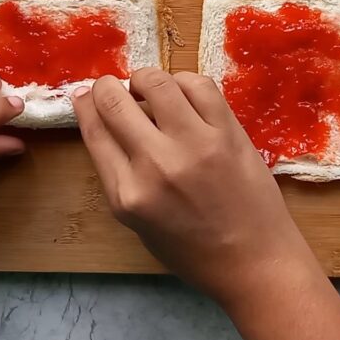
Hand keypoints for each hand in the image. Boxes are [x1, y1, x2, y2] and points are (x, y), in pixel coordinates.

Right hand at [70, 68, 316, 304]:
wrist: (254, 261)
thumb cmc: (193, 251)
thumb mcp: (138, 224)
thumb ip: (119, 177)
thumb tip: (106, 126)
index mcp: (128, 195)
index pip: (94, 131)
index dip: (85, 104)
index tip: (84, 94)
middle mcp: (156, 165)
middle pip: (115, 101)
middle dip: (107, 86)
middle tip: (113, 86)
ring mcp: (195, 144)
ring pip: (157, 82)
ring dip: (144, 78)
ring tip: (148, 87)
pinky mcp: (228, 132)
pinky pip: (199, 85)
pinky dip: (183, 81)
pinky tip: (182, 93)